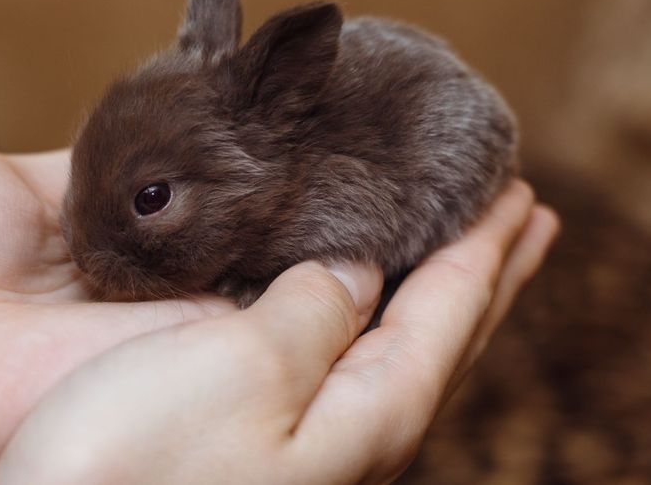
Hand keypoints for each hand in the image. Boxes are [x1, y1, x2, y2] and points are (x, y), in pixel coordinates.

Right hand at [0, 181, 557, 483]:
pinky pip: (294, 328)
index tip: (524, 194)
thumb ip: (316, 313)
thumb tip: (360, 267)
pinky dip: (327, 282)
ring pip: (368, 329)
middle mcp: (322, 421)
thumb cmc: (126, 469)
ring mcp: (265, 413)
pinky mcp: (201, 397)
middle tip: (516, 208)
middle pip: (427, 329)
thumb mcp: (245, 376)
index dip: (488, 250)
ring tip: (433, 225)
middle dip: (474, 266)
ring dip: (411, 270)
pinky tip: (312, 266)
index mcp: (358, 418)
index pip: (450, 316)